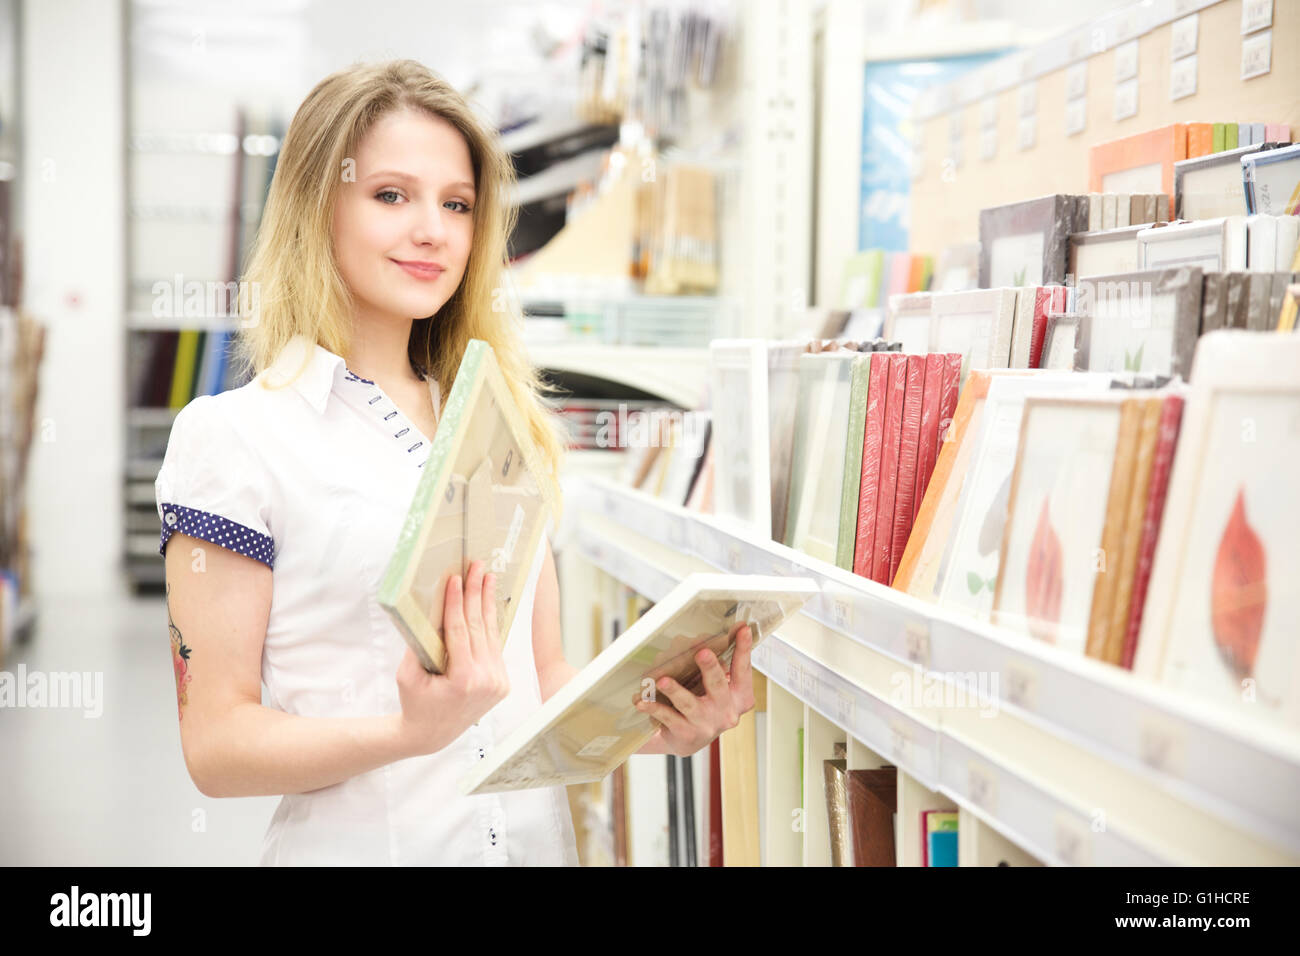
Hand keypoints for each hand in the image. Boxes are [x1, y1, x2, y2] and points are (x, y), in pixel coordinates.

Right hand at [394, 560, 509, 756]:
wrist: (431, 735)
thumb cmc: (415, 702)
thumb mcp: (408, 673)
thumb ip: (419, 644)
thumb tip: (430, 609)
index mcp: (464, 680)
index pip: (461, 631)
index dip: (457, 602)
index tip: (456, 578)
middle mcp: (487, 680)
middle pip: (480, 627)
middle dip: (477, 593)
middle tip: (477, 567)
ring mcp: (498, 682)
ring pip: (491, 634)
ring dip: (488, 603)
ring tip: (488, 577)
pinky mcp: (502, 683)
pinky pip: (494, 647)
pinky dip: (490, 624)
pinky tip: (488, 603)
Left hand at [634, 623, 754, 756]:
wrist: (689, 741)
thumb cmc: (706, 707)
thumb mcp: (718, 687)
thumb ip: (720, 666)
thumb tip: (712, 636)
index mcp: (739, 697)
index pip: (742, 670)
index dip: (744, 650)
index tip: (743, 630)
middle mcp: (726, 712)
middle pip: (718, 686)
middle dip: (710, 668)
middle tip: (702, 652)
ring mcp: (706, 724)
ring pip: (689, 704)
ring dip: (675, 691)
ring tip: (663, 681)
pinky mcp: (685, 733)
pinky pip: (667, 717)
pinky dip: (654, 708)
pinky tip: (642, 701)